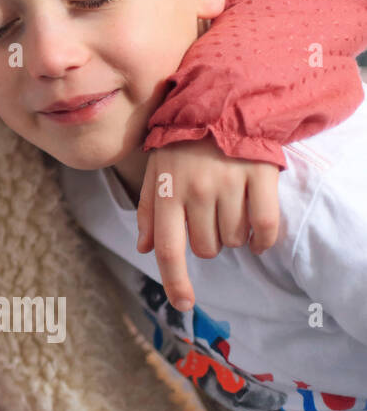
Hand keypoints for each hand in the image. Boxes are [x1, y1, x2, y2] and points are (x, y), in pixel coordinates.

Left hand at [136, 139, 280, 311]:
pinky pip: (267, 226)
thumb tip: (144, 248)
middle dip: (207, 242)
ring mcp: (231, 184)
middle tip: (207, 215)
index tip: (184, 304)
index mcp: (167, 192)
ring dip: (233, 235)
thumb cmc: (180, 146)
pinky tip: (257, 233)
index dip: (176, 281)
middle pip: (206, 248)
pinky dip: (263, 238)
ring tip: (228, 207)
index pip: (170, 249)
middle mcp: (197, 190)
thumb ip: (148, 211)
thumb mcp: (155, 174)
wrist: (219, 105)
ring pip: (235, 240)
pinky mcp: (261, 176)